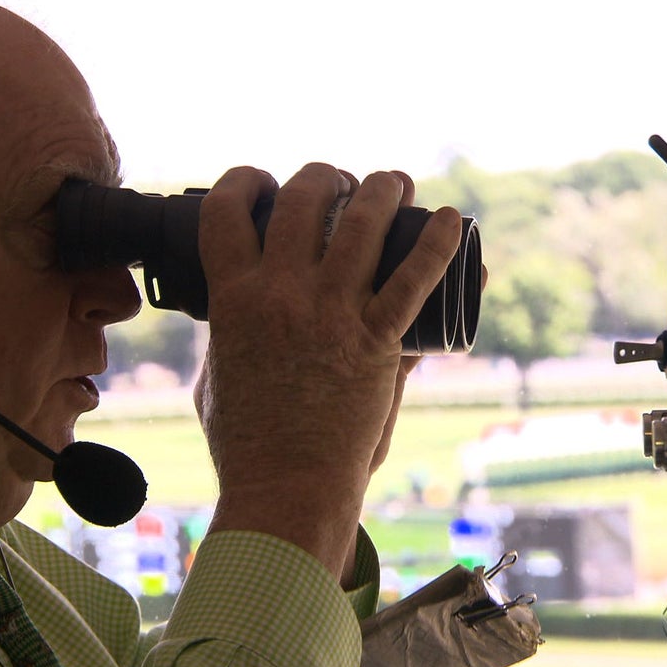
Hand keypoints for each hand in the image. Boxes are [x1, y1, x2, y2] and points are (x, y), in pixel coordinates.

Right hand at [193, 163, 460, 577]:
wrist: (285, 490)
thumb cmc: (245, 443)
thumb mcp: (217, 378)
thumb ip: (223, 337)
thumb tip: (232, 316)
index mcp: (232, 300)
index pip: (226, 211)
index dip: (244, 181)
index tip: (263, 182)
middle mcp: (280, 296)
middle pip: (302, 200)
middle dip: (323, 176)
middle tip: (340, 181)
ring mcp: (331, 317)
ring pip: (361, 223)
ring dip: (382, 190)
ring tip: (393, 183)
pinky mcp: (376, 344)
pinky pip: (415, 280)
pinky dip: (437, 245)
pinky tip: (449, 220)